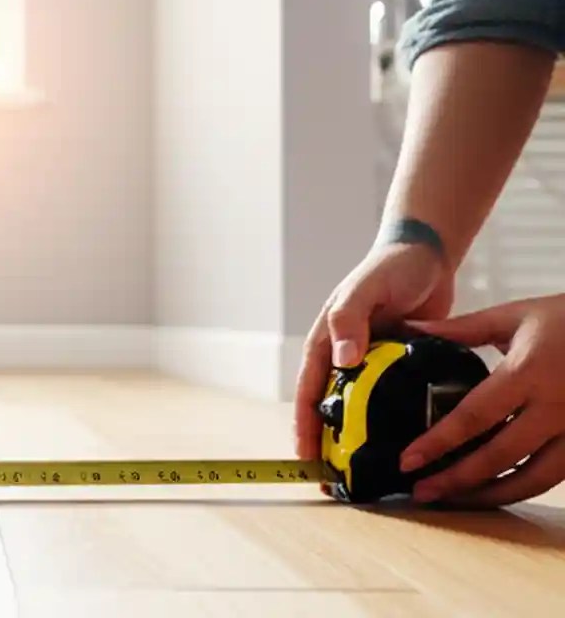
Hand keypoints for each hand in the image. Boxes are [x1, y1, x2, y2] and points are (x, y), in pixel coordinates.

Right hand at [294, 243, 452, 460]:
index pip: (308, 390)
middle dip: (326, 441)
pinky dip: (390, 422)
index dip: (304, 425)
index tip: (305, 457)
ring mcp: (371, 364)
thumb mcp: (365, 290)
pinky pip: (390, 401)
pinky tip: (401, 442)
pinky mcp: (399, 367)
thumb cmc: (389, 267)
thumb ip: (351, 320)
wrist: (427, 256)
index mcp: (326, 341)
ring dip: (357, 437)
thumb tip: (342, 361)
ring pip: (358, 409)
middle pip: (328, 407)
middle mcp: (344, 357)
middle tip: (332, 476)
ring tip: (364, 470)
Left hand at [400, 296, 564, 505]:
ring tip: (454, 500)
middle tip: (422, 492)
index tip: (407, 461)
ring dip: (490, 494)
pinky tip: (494, 490)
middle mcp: (555, 407)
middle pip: (499, 457)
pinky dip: (522, 488)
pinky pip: (555, 476)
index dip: (437, 443)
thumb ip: (461, 329)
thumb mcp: (515, 316)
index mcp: (528, 372)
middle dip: (456, 480)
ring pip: (533, 479)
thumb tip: (409, 330)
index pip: (473, 416)